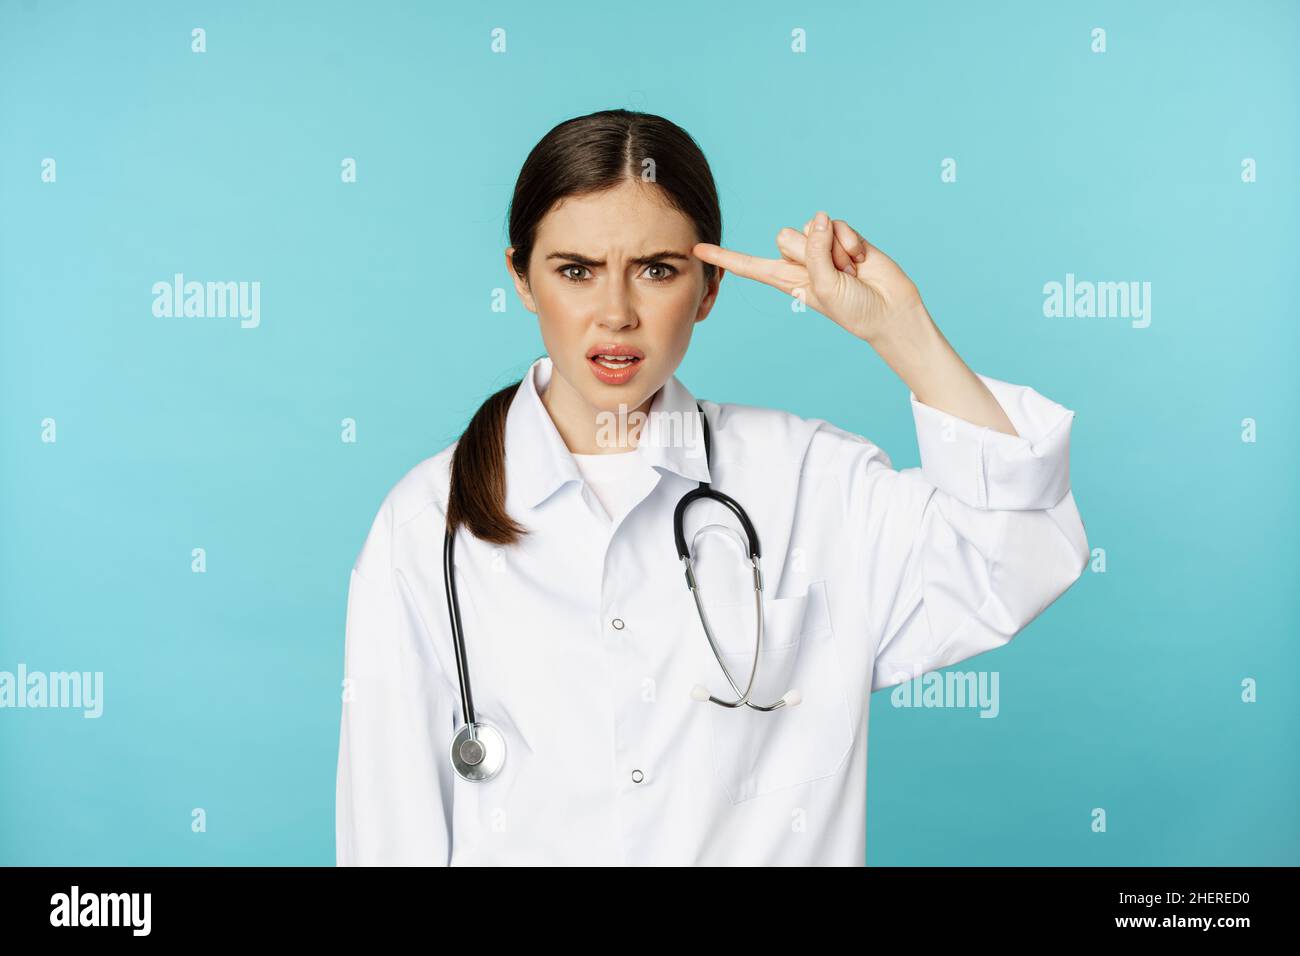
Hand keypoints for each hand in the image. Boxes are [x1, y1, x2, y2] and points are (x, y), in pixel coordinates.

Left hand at [692, 210, 926, 344]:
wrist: (889, 310)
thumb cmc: (854, 310)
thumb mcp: (824, 288)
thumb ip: (816, 252)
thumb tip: (819, 218)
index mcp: (786, 280)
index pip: (749, 266)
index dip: (725, 258)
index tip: (697, 249)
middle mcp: (800, 261)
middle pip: (784, 238)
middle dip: (808, 252)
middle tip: (832, 274)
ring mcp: (822, 247)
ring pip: (810, 228)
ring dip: (832, 249)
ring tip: (848, 270)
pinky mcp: (842, 236)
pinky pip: (835, 225)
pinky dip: (849, 242)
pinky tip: (860, 259)